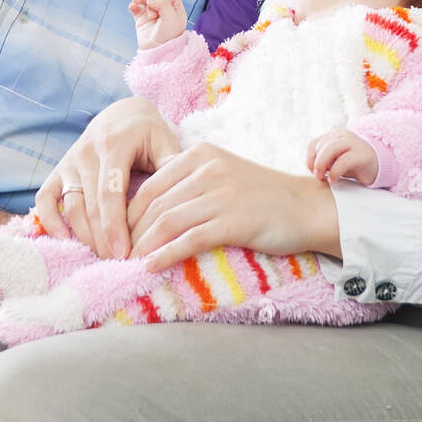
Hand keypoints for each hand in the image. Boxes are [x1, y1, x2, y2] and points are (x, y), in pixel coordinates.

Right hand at [33, 97, 180, 259]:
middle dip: (102, 239)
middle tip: (117, 264)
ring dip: (83, 235)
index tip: (124, 254)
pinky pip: (46, 198)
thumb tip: (183, 194)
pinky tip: (64, 240)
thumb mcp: (164, 140)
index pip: (110, 192)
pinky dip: (49, 221)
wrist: (122, 112)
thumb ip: (171, 165)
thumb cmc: (148, 132)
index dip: (115, 226)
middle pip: (90, 205)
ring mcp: (70, 161)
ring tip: (102, 257)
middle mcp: (87, 152)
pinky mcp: (58, 170)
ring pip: (70, 206)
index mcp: (114, 144)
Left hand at [126, 142, 341, 270]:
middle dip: (130, 233)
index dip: (128, 213)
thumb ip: (189, 184)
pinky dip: (165, 255)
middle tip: (115, 257)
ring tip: (126, 266)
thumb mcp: (221, 176)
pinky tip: (150, 267)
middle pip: (154, 204)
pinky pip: (189, 240)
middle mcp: (207, 168)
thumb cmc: (262, 196)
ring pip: (166, 222)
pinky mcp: (233, 221)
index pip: (150, 185)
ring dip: (142, 247)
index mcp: (200, 154)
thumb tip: (149, 211)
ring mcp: (221, 194)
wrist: (307, 207)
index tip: (117, 237)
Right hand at [129, 0, 187, 50]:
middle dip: (153, 2)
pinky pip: (136, 8)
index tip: (160, 5)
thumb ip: (163, 4)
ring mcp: (152, 15)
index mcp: (175, 10)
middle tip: (152, 16)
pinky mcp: (141, 20)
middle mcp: (164, 11)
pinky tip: (132, 6)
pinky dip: (133, 5)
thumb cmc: (169, 36)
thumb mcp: (172, 18)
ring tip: (135, 0)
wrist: (157, 52)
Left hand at [307, 129, 378, 185]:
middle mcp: (343, 135)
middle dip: (315, 163)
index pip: (314, 144)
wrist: (379, 165)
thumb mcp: (336, 160)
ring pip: (330, 149)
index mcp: (335, 135)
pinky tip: (334, 179)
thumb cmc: (354, 165)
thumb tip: (311, 168)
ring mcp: (353, 142)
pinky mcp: (361, 154)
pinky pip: (343, 161)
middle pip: (320, 145)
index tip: (311, 172)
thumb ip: (325, 160)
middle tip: (318, 176)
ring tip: (323, 177)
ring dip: (322, 164)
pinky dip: (335, 171)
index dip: (309, 158)